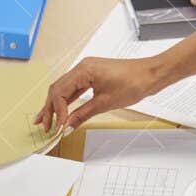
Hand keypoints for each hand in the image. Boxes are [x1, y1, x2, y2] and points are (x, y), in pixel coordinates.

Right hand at [36, 54, 163, 132]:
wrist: (151, 74)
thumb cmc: (133, 83)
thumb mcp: (105, 103)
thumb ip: (82, 114)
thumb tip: (68, 126)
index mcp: (83, 70)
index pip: (60, 93)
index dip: (57, 112)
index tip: (59, 127)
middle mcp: (82, 67)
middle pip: (57, 89)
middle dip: (50, 109)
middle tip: (45, 126)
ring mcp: (87, 70)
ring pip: (64, 89)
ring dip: (55, 105)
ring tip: (46, 120)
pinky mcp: (92, 75)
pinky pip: (74, 88)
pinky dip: (67, 100)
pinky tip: (62, 110)